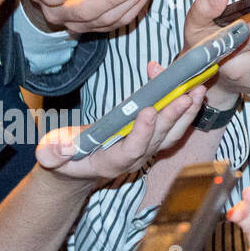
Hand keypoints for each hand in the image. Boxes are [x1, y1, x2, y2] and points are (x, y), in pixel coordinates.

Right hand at [35, 90, 202, 182]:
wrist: (79, 164)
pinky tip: (191, 86)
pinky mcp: (155, 136)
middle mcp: (136, 156)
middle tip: (185, 94)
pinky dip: (183, 105)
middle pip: (159, 137)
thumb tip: (57, 151)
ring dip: (187, 111)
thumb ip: (52, 153)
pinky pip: (174, 122)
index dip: (142, 132)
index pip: (132, 150)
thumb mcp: (51, 154)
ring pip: (173, 131)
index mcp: (111, 162)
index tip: (148, 111)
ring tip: (198, 89)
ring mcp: (148, 147)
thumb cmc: (65, 155)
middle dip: (173, 115)